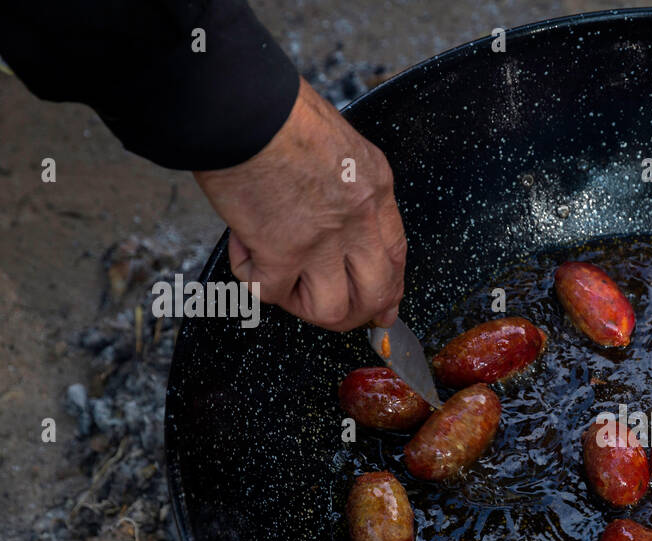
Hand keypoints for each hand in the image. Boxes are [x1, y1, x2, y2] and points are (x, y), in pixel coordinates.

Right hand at [193, 77, 405, 330]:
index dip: (390, 290)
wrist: (244, 105)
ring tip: (277, 278)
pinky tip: (244, 250)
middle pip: (375, 293)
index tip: (383, 309)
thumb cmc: (279, 112)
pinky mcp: (281, 251)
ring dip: (301, 304)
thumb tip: (326, 213)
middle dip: (354, 313)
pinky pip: (272, 293)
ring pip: (331, 309)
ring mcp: (324, 240)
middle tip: (325, 309)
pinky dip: (251, 278)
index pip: (397, 255)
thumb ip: (343, 183)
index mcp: (375, 188)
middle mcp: (359, 219)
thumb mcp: (339, 144)